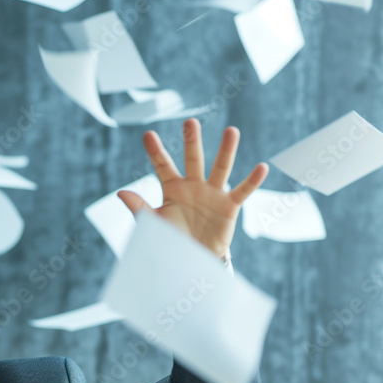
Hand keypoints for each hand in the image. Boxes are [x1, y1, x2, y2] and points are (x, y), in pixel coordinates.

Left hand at [117, 118, 267, 258]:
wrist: (191, 260)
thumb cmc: (171, 240)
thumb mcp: (153, 224)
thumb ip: (139, 207)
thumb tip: (120, 192)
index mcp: (173, 189)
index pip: (163, 166)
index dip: (155, 152)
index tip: (147, 135)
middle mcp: (194, 186)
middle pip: (193, 160)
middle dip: (192, 141)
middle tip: (190, 121)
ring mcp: (213, 194)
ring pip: (220, 168)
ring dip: (226, 150)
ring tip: (231, 131)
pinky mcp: (229, 207)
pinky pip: (242, 191)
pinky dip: (252, 181)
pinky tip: (262, 167)